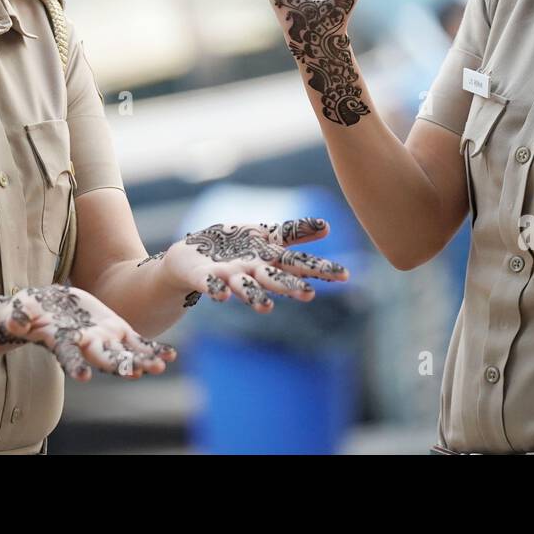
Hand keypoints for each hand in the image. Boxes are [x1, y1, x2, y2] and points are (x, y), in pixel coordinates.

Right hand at [0, 284, 176, 381]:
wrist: (47, 308)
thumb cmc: (28, 312)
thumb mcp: (20, 312)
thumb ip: (18, 318)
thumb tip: (11, 321)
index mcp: (63, 341)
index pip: (68, 356)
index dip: (74, 365)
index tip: (83, 376)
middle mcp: (86, 345)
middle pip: (103, 358)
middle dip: (119, 365)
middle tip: (135, 373)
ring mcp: (103, 339)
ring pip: (125, 354)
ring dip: (142, 361)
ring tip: (161, 367)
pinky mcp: (116, 329)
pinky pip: (137, 342)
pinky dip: (153, 350)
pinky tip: (170, 356)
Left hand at [156, 218, 349, 310]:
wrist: (189, 257)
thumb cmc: (231, 247)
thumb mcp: (264, 235)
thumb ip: (293, 233)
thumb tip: (328, 226)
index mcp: (267, 259)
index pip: (297, 264)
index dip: (319, 269)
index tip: (344, 276)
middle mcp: (251, 270)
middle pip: (273, 278)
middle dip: (289, 286)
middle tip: (308, 295)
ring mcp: (228, 276)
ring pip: (244, 286)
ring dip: (254, 295)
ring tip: (266, 307)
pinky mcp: (204, 277)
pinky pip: (210, 284)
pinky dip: (216, 289)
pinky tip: (221, 295)